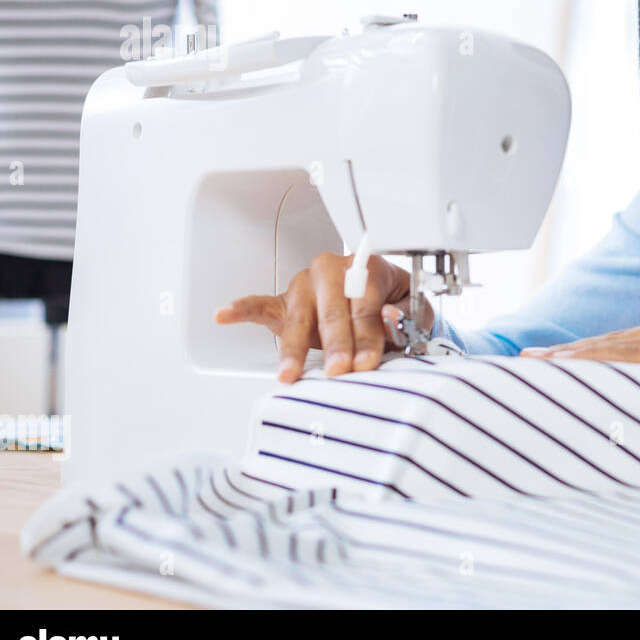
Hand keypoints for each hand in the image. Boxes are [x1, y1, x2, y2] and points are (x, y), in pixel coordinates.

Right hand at [214, 252, 433, 382]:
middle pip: (330, 311)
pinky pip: (259, 304)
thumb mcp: (413, 307)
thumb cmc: (394, 302)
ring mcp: (304, 285)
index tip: (367, 362)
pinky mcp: (284, 301)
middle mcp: (331, 270)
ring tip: (290, 372)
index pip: (363, 305)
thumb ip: (405, 314)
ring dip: (294, 348)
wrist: (378, 296)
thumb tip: (388, 316)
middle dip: (335, 344)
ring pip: (298, 316)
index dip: (366, 335)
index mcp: (365, 267)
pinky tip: (225, 315)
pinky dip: (242, 309)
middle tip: (337, 370)